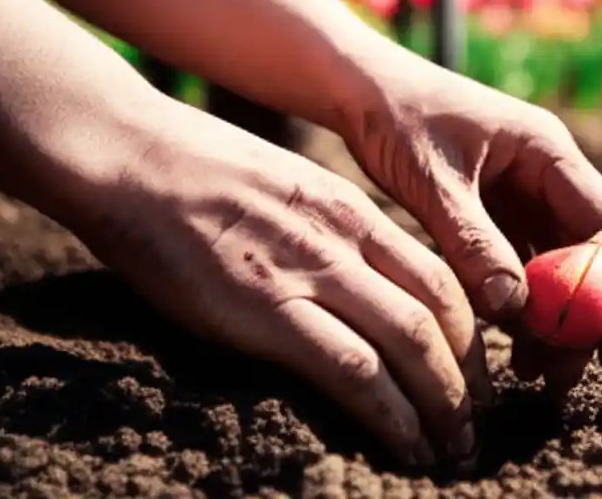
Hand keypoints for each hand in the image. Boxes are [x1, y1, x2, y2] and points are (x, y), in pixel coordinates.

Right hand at [68, 101, 489, 471]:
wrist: (128, 152)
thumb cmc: (189, 171)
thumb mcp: (283, 186)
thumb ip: (321, 229)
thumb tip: (342, 276)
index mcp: (351, 210)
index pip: (439, 276)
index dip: (467, 333)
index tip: (470, 372)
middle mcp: (346, 240)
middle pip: (440, 314)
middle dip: (467, 377)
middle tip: (474, 423)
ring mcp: (311, 273)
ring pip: (412, 344)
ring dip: (443, 405)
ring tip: (453, 449)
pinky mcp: (268, 310)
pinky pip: (354, 370)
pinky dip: (392, 415)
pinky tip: (406, 445)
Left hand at [337, 53, 601, 397]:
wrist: (359, 89)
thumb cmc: (395, 118)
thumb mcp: (433, 182)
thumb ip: (473, 242)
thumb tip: (515, 309)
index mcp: (549, 153)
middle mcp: (549, 175)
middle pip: (594, 255)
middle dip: (594, 318)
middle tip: (579, 376)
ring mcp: (526, 195)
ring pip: (560, 268)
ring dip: (557, 321)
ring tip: (537, 374)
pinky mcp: (499, 213)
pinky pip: (526, 268)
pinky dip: (523, 308)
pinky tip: (510, 345)